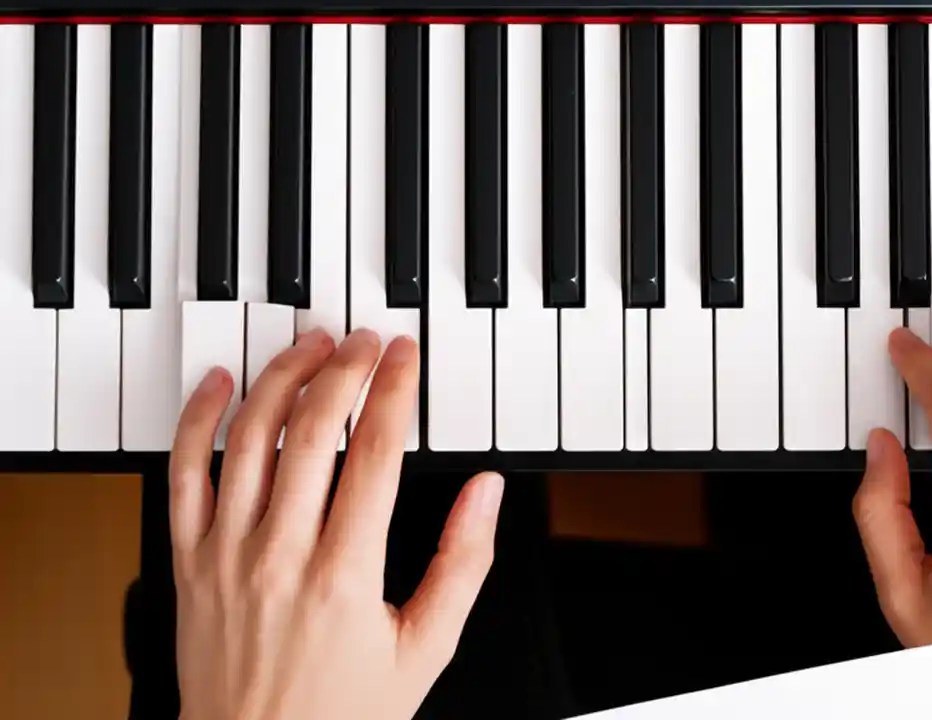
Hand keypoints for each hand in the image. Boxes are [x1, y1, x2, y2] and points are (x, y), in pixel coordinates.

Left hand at [169, 329, 502, 718]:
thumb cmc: (341, 711)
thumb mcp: (427, 648)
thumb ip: (463, 564)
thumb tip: (486, 493)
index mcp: (346, 574)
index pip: (374, 451)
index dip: (394, 389)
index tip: (404, 356)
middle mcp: (282, 554)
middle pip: (312, 429)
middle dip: (344, 368)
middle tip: (364, 341)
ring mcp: (227, 554)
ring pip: (248, 438)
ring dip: (281, 378)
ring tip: (309, 346)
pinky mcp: (187, 561)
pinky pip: (181, 473)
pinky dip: (196, 420)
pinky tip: (220, 385)